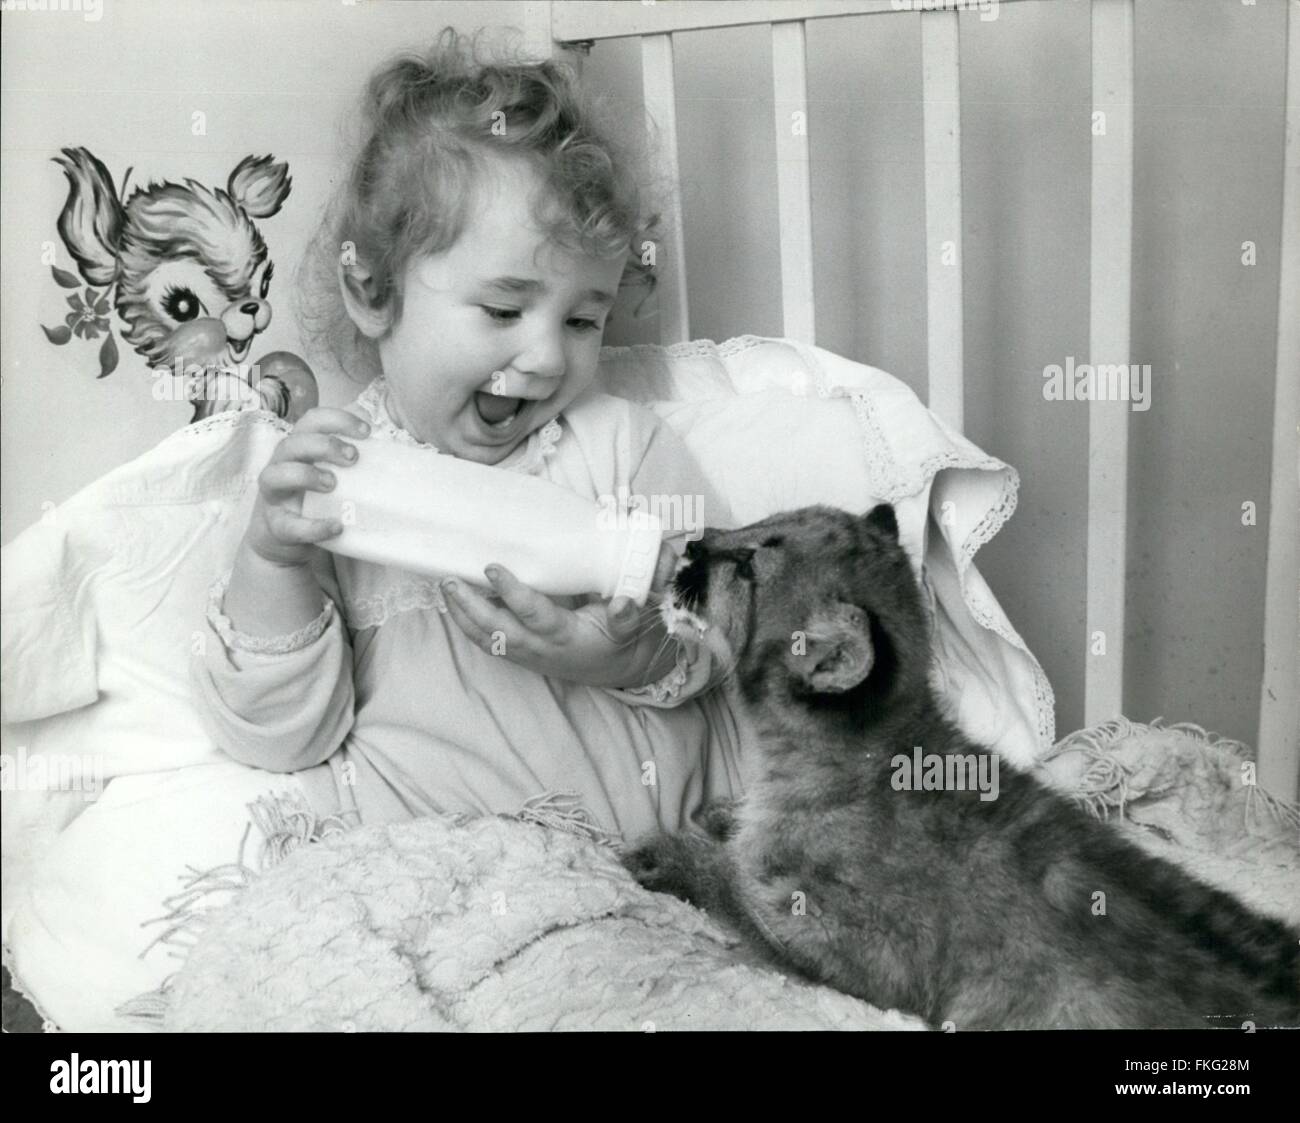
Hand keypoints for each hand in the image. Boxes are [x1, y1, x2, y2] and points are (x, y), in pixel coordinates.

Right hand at [244, 407, 370, 567]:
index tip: (366, 432)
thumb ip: (352, 465)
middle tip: (353, 457)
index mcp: (299, 448)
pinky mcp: (276, 526)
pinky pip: (289, 525)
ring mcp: (274, 496)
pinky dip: (313, 526)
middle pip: (293, 443)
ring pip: (276, 475)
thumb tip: (398, 462)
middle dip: (324, 445)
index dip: (337, 419)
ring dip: (306, 475)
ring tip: (333, 483)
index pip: (312, 421)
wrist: (288, 539)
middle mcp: (281, 465)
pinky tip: (336, 526)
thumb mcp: (333, 474)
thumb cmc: (316, 499)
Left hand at [439, 563, 675, 688]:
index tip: (493, 567)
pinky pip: (487, 641)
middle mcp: (541, 648)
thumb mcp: (630, 627)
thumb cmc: (618, 638)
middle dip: (470, 607)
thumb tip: (623, 603)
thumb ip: (627, 616)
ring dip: (462, 615)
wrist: (613, 667)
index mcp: (567, 637)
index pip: (535, 615)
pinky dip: (467, 623)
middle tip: (451, 580)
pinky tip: (455, 602)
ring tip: (446, 586)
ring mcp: (526, 653)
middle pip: (498, 631)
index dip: (513, 593)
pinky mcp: (519, 653)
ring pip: (486, 638)